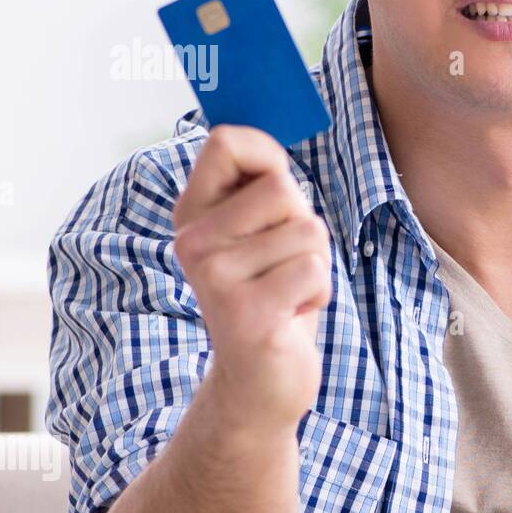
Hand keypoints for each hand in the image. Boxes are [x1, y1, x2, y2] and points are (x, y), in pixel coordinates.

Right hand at [172, 124, 331, 434]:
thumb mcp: (263, 233)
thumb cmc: (274, 295)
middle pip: (282, 189)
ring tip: (287, 293)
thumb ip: (262, 185)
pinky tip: (291, 316)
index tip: (276, 190)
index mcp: (193, 214)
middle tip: (283, 264)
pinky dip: (318, 293)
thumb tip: (262, 131)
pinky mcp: (246, 312)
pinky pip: (314, 270)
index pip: (227, 143)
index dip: (267, 155)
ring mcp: (215, 277)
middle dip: (304, 226)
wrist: (261, 381)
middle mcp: (194, 242)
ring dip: (314, 265)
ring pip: (308, 232)